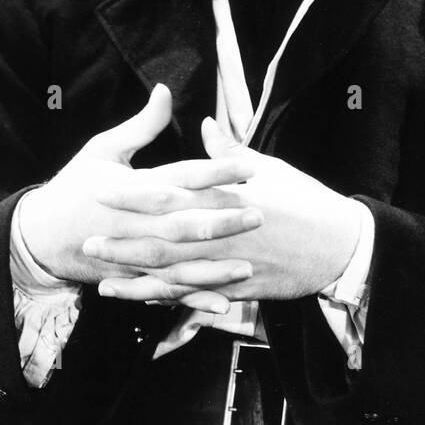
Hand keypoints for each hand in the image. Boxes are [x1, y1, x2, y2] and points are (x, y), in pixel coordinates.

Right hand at [20, 85, 264, 311]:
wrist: (36, 235)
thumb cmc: (75, 186)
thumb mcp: (103, 149)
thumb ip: (141, 125)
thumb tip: (165, 91)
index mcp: (132, 187)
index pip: (181, 177)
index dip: (216, 170)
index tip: (250, 165)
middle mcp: (134, 223)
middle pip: (183, 223)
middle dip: (222, 220)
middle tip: (260, 214)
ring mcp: (132, 255)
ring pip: (177, 263)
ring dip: (212, 267)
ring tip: (248, 265)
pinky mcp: (132, 278)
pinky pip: (165, 291)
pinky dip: (192, 298)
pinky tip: (222, 304)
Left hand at [89, 116, 364, 302]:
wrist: (339, 244)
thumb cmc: (306, 200)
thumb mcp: (270, 167)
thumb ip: (231, 151)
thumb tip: (205, 125)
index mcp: (226, 195)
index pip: (170, 192)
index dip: (132, 194)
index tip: (101, 190)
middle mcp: (221, 231)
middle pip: (161, 236)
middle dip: (122, 240)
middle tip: (86, 241)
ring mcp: (228, 262)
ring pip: (172, 271)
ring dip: (134, 274)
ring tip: (102, 274)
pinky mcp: (238, 287)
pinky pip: (194, 295)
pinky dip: (165, 297)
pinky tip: (141, 298)